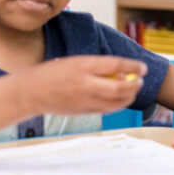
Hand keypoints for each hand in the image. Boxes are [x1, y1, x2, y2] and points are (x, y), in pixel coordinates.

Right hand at [16, 56, 146, 115]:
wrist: (30, 92)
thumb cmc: (54, 73)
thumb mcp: (76, 62)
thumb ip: (98, 67)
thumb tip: (124, 71)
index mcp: (82, 65)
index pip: (115, 64)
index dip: (133, 66)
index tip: (143, 68)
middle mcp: (85, 83)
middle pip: (120, 87)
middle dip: (135, 85)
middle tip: (140, 81)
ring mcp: (84, 99)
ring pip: (116, 102)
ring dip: (130, 96)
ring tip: (132, 90)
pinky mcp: (83, 111)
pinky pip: (108, 109)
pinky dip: (118, 104)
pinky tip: (119, 98)